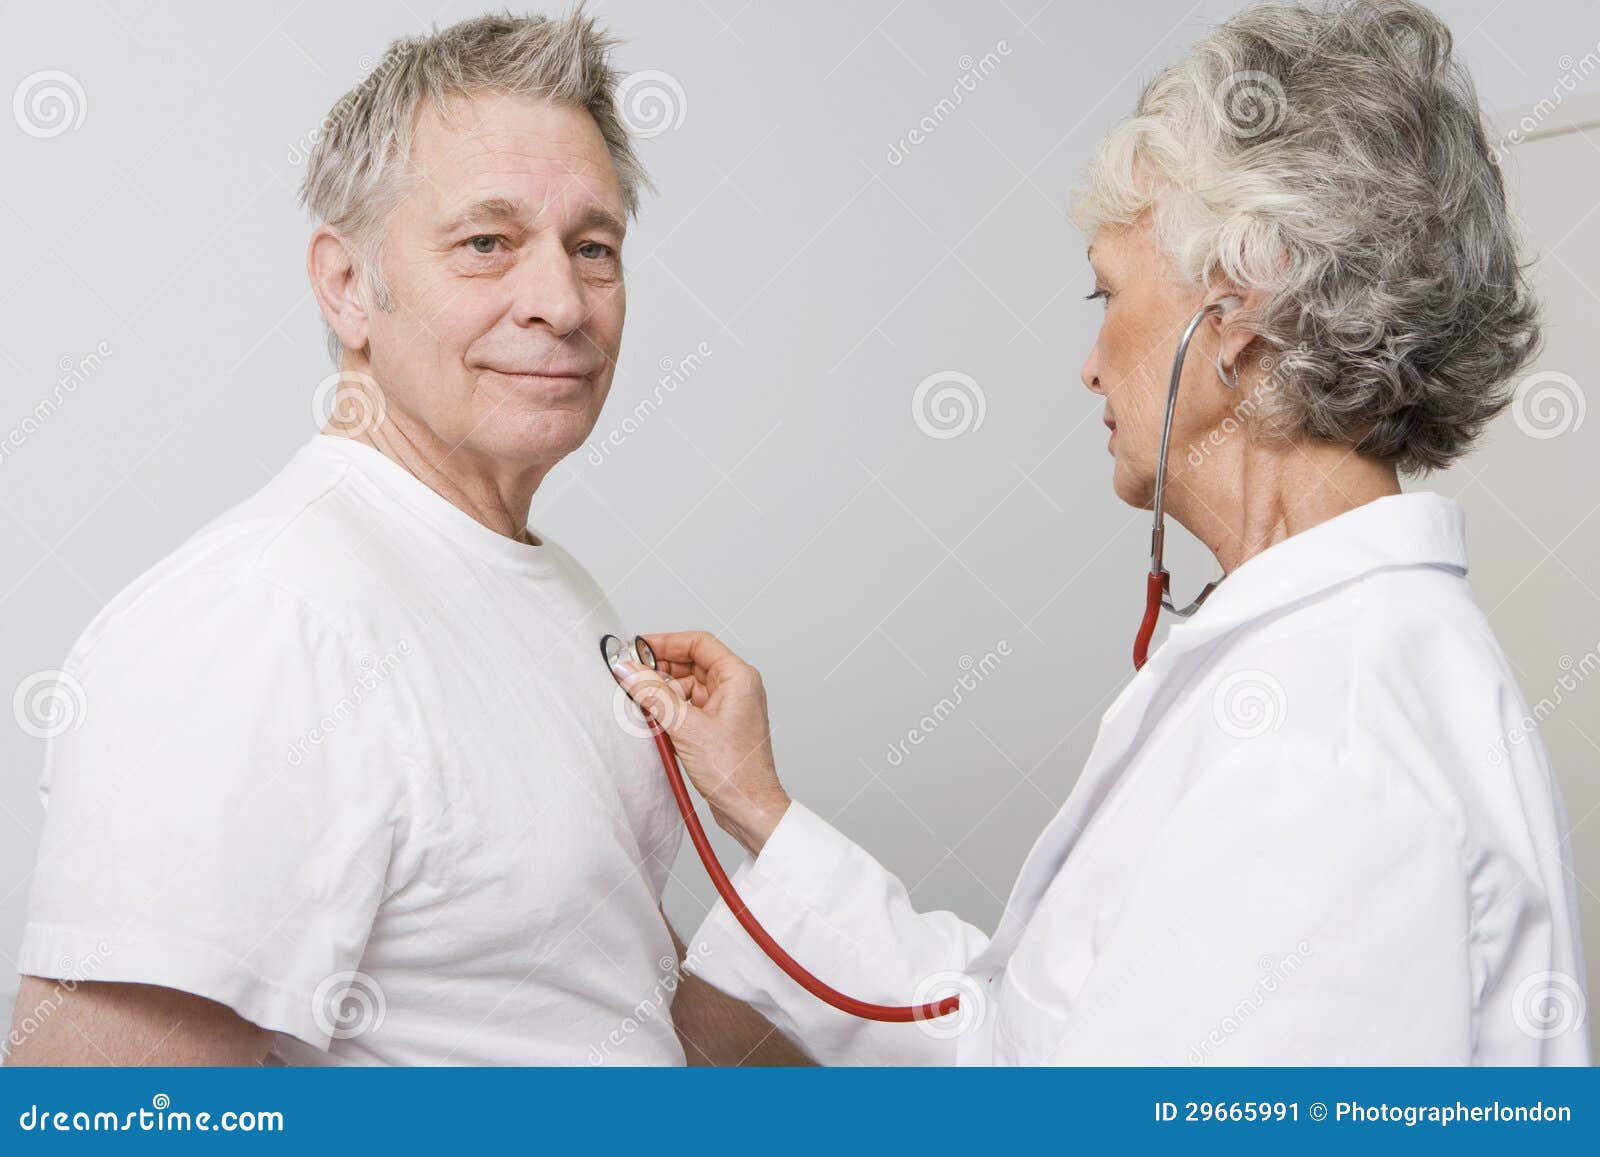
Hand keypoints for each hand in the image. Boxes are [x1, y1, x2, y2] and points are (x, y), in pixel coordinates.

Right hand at [614, 631, 790, 855]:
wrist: (750, 809)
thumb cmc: (733, 771)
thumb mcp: (685, 727)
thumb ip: (654, 694)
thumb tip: (629, 671)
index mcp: (738, 678)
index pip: (698, 643)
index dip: (665, 642)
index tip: (637, 648)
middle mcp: (736, 688)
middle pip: (691, 664)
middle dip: (660, 669)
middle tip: (631, 676)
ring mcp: (728, 707)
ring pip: (688, 686)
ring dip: (663, 692)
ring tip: (640, 702)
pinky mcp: (718, 726)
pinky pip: (689, 707)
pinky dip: (670, 710)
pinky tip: (653, 720)